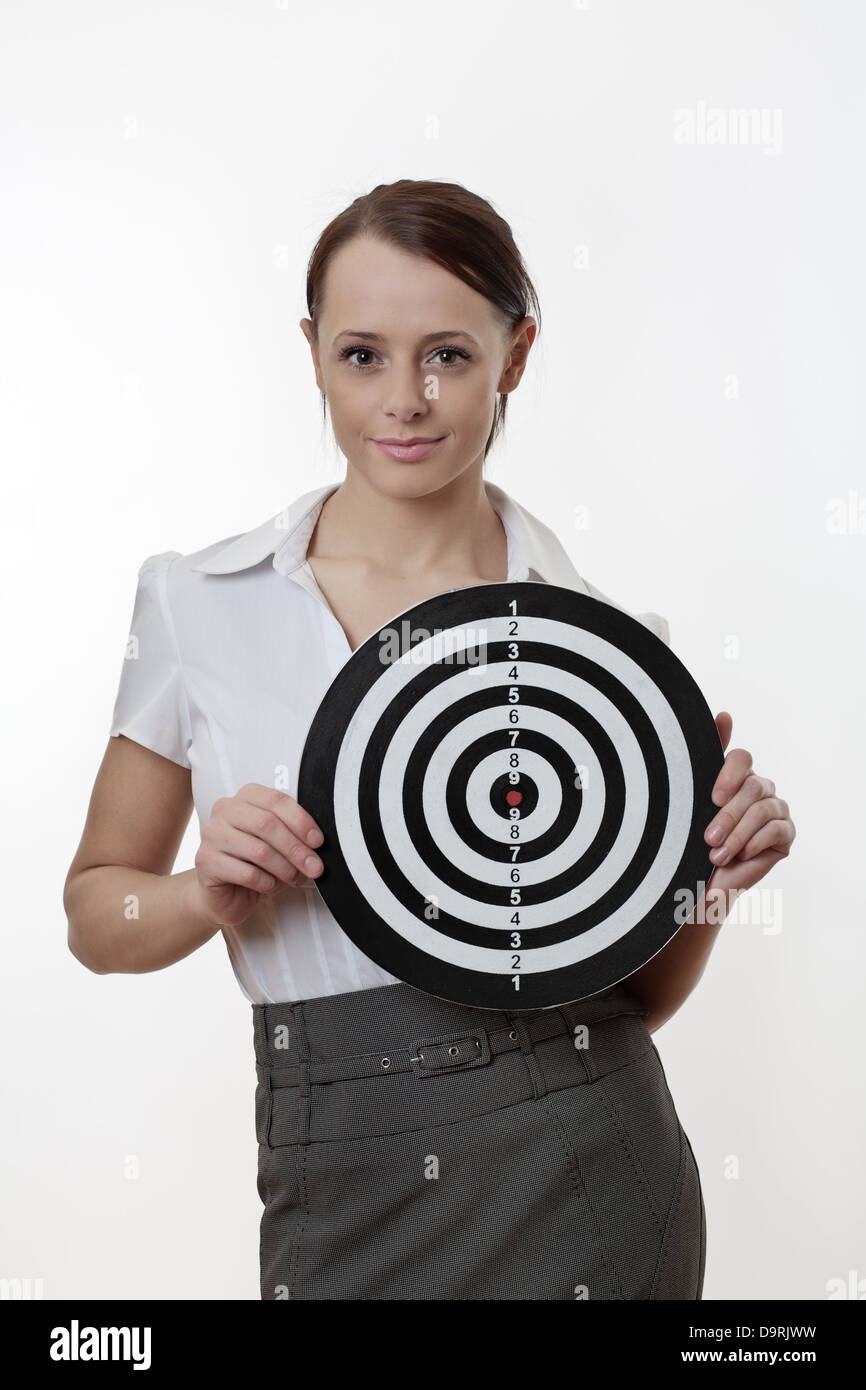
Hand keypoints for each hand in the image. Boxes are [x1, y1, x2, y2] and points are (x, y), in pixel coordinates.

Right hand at [190, 785, 324, 928]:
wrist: (226, 893)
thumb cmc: (254, 863)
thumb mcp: (278, 843)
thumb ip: (293, 834)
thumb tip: (316, 843)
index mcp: (245, 797)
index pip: (276, 801)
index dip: (302, 821)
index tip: (318, 841)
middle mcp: (225, 810)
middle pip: (268, 824)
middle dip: (296, 849)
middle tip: (314, 867)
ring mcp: (211, 835)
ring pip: (259, 850)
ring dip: (285, 869)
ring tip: (294, 878)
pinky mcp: (205, 862)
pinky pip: (247, 873)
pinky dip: (266, 883)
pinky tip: (269, 885)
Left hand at [704, 712, 795, 896]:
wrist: (703, 880)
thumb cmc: (694, 840)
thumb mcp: (693, 801)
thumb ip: (707, 758)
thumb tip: (725, 714)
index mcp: (737, 774)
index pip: (741, 758)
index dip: (728, 774)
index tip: (712, 797)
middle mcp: (759, 786)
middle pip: (751, 787)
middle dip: (727, 815)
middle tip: (708, 838)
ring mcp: (775, 808)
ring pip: (762, 809)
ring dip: (737, 833)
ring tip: (717, 854)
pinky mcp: (786, 832)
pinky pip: (777, 829)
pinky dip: (755, 842)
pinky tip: (741, 854)